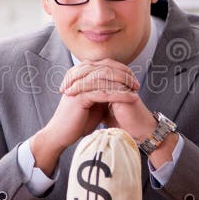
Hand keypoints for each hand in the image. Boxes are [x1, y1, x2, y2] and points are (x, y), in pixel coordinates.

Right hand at [30, 60, 138, 175]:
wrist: (61, 134)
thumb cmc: (78, 119)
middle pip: (106, 67)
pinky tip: (131, 98)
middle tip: (137, 83)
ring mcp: (78, 86)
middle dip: (124, 74)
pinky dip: (120, 95)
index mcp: (81, 74)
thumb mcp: (94, 101)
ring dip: (124, 83)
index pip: (105, 64)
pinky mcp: (79, 97)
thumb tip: (120, 84)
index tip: (134, 78)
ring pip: (106, 78)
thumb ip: (104, 91)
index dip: (121, 69)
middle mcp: (79, 76)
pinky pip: (104, 93)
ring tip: (137, 89)